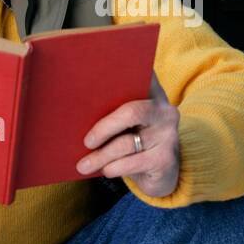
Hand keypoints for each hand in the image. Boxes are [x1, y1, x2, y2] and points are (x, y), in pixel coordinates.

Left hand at [77, 72, 179, 197]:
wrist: (164, 172)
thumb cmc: (136, 141)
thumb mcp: (128, 122)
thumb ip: (113, 109)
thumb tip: (75, 108)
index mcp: (153, 93)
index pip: (139, 75)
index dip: (121, 72)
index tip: (96, 74)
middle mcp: (164, 111)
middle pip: (131, 112)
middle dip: (103, 127)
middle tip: (86, 141)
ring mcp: (168, 135)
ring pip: (126, 143)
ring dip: (101, 156)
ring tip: (84, 165)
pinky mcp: (165, 159)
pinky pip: (131, 163)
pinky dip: (113, 168)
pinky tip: (105, 170)